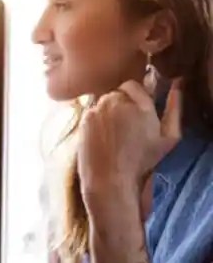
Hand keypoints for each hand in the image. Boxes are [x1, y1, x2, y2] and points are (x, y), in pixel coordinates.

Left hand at [78, 79, 181, 200]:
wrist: (109, 177)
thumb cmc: (142, 161)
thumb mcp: (169, 138)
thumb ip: (175, 108)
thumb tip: (177, 85)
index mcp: (142, 105)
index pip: (133, 85)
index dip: (134, 97)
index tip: (136, 110)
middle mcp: (118, 102)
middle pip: (117, 93)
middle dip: (121, 103)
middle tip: (125, 123)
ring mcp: (98, 109)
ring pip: (103, 102)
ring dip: (108, 110)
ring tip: (113, 132)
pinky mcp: (85, 118)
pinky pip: (92, 112)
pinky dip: (96, 119)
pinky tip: (102, 136)